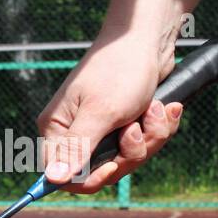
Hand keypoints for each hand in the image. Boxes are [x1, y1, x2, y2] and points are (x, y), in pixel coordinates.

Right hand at [37, 30, 183, 193]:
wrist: (149, 38)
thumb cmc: (119, 70)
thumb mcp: (100, 113)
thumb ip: (77, 149)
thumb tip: (53, 180)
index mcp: (57, 129)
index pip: (62, 175)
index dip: (89, 178)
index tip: (113, 167)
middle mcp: (75, 132)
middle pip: (99, 170)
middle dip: (129, 153)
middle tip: (139, 129)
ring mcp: (101, 128)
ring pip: (125, 157)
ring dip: (149, 138)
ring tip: (156, 110)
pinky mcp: (123, 123)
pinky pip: (141, 143)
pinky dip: (157, 128)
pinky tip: (164, 107)